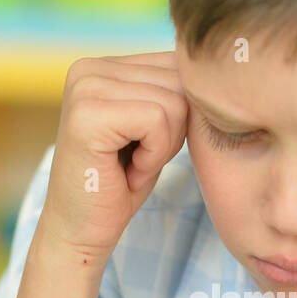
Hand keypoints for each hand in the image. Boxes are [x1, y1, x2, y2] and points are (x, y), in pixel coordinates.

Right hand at [39, 52, 188, 264]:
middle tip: (135, 161)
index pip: (178, 67)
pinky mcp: (87, 114)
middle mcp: (89, 68)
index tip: (142, 147)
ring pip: (173, 103)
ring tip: (131, 166)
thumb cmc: (122, 185)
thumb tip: (214, 72)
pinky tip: (128, 171)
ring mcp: (84, 87)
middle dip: (172, 132)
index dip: (178, 118)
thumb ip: (172, 92)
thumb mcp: (154, 129)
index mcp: (103, 65)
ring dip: (162, 147)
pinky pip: (157, 120)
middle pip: (179, 83)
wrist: (82, 232)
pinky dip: (154, 155)